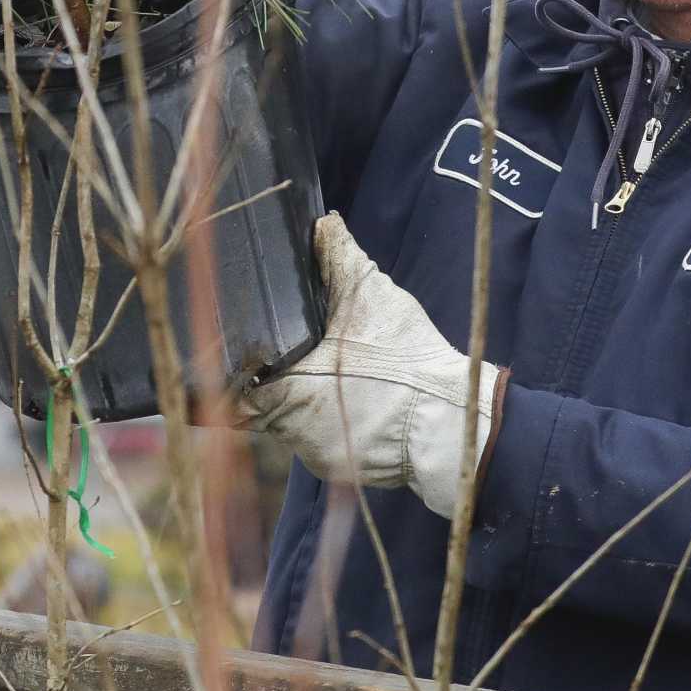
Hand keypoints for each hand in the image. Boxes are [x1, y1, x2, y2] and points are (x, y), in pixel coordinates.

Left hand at [243, 213, 500, 519]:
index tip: (251, 349)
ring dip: (300, 400)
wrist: (452, 421)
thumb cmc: (407, 360)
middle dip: (273, 380)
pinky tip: (346, 399)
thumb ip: (340, 258)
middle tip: (290, 354)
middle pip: (261, 405)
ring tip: (324, 373)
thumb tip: (324, 222)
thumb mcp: (372, 299)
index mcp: (288, 391)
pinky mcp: (338, 468)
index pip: (238, 387)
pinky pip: (317, 441)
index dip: (240, 367)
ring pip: (289, 424)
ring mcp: (315, 454)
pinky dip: (326, 421)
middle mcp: (293, 431)